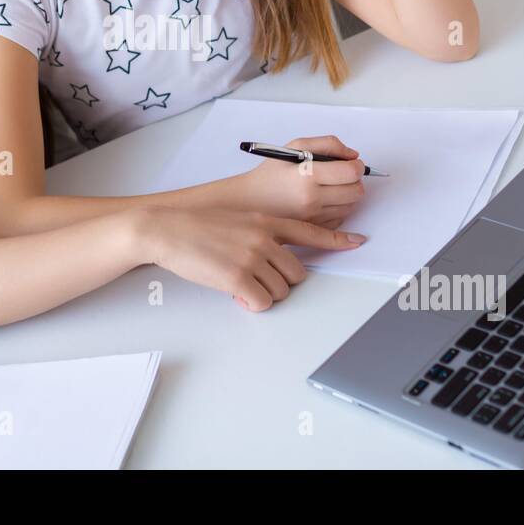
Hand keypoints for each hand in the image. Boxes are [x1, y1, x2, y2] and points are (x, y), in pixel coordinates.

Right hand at [134, 205, 366, 311]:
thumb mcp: (237, 221)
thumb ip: (260, 235)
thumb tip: (273, 261)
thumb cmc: (196, 227)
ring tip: (239, 284)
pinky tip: (233, 293)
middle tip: (257, 281)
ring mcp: (252, 257)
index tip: (357, 242)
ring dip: (263, 294)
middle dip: (281, 283)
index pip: (311, 232)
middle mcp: (265, 238)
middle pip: (298, 274)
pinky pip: (261, 303)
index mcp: (266, 222)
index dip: (337, 240)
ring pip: (281, 291)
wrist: (167, 229)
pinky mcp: (237, 277)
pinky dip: (249, 303)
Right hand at [235, 135, 368, 228]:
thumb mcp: (294, 148)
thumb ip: (327, 145)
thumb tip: (352, 156)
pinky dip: (338, 209)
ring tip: (329, 187)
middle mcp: (312, 199)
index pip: (351, 172)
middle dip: (354, 181)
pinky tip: (323, 201)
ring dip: (347, 195)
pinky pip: (340, 219)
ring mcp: (313, 217)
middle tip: (342, 175)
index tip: (352, 163)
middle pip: (356, 191)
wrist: (249, 201)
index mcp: (307, 176)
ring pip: (351, 206)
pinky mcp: (313, 229)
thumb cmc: (270, 174)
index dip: (357, 166)